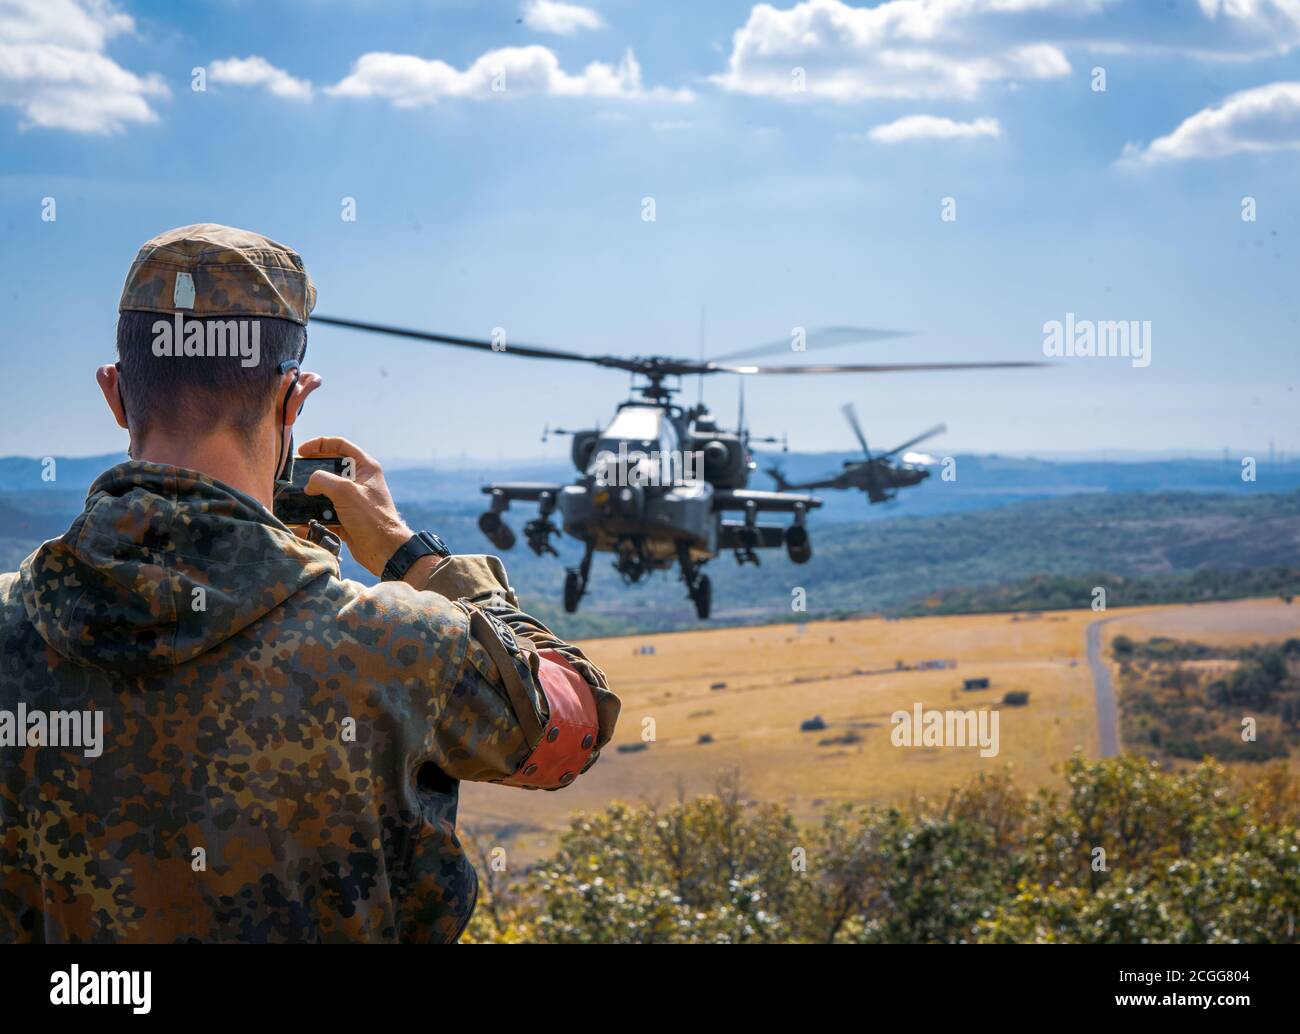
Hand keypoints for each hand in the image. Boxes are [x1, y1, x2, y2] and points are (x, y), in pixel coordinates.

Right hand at [298, 436, 411, 577]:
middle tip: (295, 474)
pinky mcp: (346, 517)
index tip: (302, 450)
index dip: (320, 444)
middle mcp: (360, 481)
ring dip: (311, 495)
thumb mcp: (345, 491)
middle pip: (331, 468)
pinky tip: (302, 519)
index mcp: (365, 468)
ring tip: (296, 497)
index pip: (341, 445)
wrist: (383, 550)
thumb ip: (322, 480)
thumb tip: (309, 485)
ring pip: (326, 492)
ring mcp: (353, 500)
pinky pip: (325, 512)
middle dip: (312, 471)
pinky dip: (314, 515)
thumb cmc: (371, 517)